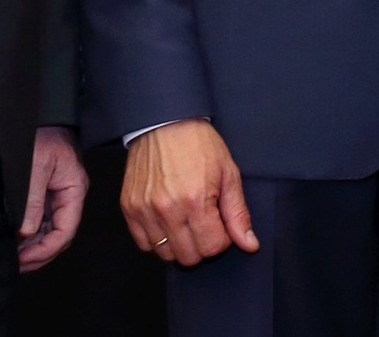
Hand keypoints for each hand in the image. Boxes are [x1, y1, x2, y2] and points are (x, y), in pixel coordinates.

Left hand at [16, 127, 87, 272]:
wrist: (42, 114)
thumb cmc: (42, 133)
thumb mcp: (35, 167)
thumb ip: (32, 200)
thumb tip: (27, 231)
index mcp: (74, 189)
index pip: (66, 230)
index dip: (46, 249)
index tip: (25, 259)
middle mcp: (69, 195)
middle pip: (60, 234)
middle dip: (40, 253)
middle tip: (17, 264)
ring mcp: (59, 194)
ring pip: (51, 229)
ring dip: (34, 245)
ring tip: (15, 256)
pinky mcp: (48, 191)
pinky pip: (43, 219)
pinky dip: (31, 233)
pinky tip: (18, 240)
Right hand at [121, 120, 257, 264]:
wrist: (165, 122)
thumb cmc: (199, 144)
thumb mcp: (228, 173)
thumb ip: (238, 213)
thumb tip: (249, 244)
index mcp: (195, 200)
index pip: (211, 248)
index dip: (221, 239)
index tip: (220, 223)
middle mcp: (167, 209)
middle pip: (188, 257)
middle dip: (202, 244)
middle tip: (204, 222)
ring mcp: (144, 210)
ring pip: (165, 254)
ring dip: (179, 244)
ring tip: (185, 221)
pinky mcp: (129, 208)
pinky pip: (143, 244)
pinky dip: (157, 239)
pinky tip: (168, 222)